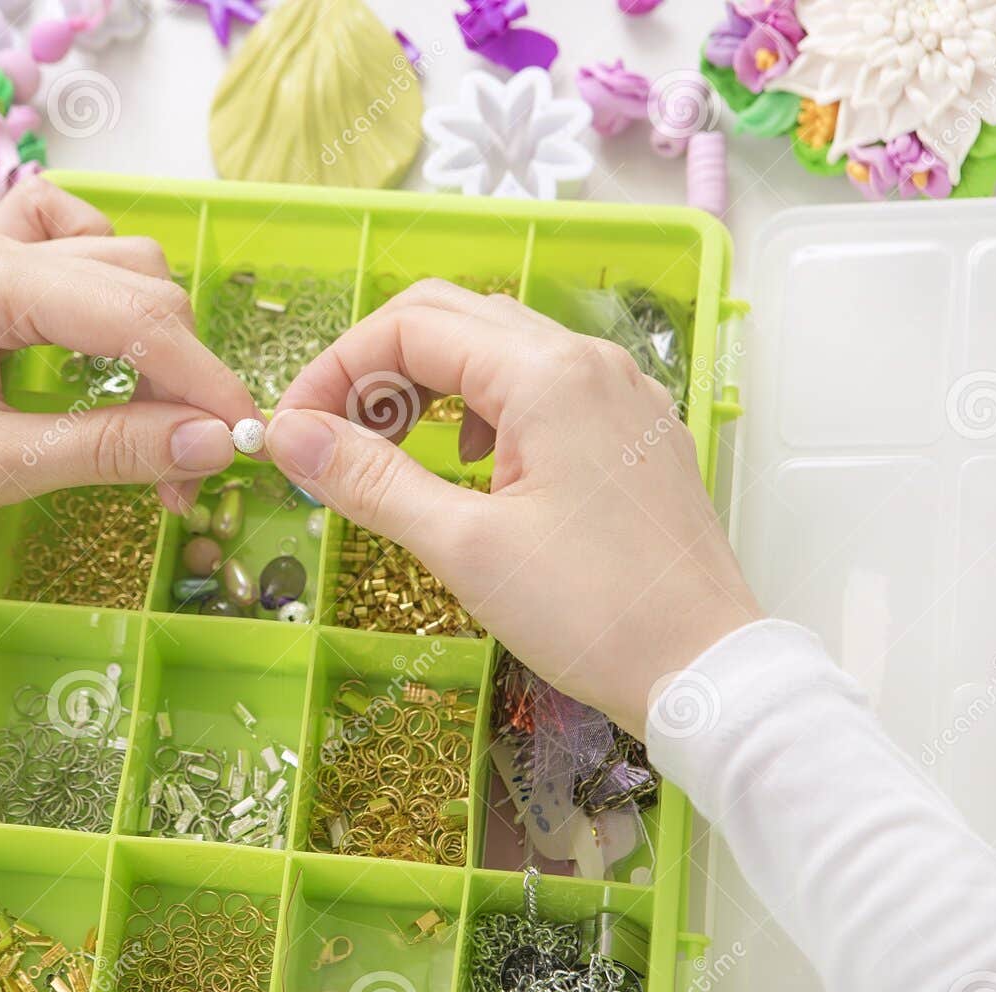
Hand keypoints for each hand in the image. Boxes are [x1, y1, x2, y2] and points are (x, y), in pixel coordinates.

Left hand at [0, 178, 260, 592]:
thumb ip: (108, 449)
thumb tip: (215, 443)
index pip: (131, 313)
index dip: (200, 377)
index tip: (248, 439)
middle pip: (139, 284)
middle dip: (181, 373)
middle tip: (186, 470)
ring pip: (125, 270)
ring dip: (159, 347)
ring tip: (156, 437)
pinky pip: (86, 265)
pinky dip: (120, 304)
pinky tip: (117, 359)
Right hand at [267, 280, 759, 737]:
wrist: (707, 671)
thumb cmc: (592, 613)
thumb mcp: (463, 547)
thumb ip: (369, 480)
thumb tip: (288, 436)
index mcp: (548, 374)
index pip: (412, 327)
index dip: (336, 369)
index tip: (295, 431)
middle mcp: (589, 361)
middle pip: (453, 317)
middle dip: (376, 366)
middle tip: (332, 436)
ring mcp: (619, 393)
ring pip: (498, 348)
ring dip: (429, 382)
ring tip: (389, 452)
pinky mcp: (632, 432)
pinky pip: (541, 387)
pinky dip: (482, 407)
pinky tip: (468, 467)